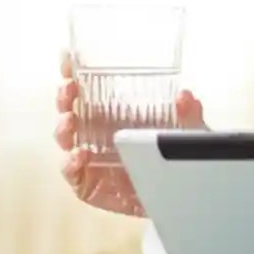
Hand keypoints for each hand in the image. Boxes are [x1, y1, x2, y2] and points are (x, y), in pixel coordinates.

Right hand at [55, 50, 205, 215]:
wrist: (179, 195)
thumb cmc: (176, 157)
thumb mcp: (189, 133)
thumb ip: (189, 116)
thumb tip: (185, 97)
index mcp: (114, 112)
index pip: (87, 87)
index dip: (74, 72)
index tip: (68, 58)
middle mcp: (97, 132)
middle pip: (70, 109)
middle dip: (64, 97)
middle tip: (69, 89)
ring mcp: (91, 157)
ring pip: (67, 140)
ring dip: (63, 128)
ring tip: (70, 121)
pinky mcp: (90, 184)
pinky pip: (73, 174)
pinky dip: (70, 165)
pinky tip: (79, 156)